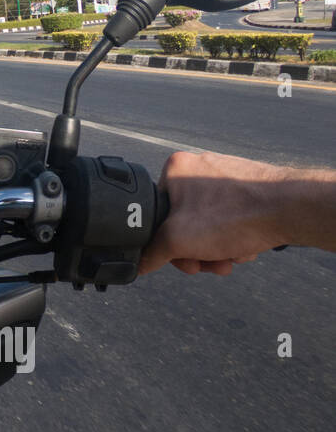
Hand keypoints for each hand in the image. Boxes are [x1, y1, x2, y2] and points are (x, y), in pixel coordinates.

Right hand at [139, 151, 286, 275]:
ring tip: (230, 258)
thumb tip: (139, 263)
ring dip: (216, 248)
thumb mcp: (177, 240)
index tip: (182, 260)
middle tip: (208, 265)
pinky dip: (235, 237)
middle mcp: (200, 166)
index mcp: (175, 168)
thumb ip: (151, 253)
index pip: (156, 213)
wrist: (290, 209)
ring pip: (209, 223)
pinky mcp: (249, 187)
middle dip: (196, 251)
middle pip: (184, 221)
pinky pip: (231, 218)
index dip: (167, 244)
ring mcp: (226, 175)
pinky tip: (245, 246)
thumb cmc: (234, 216)